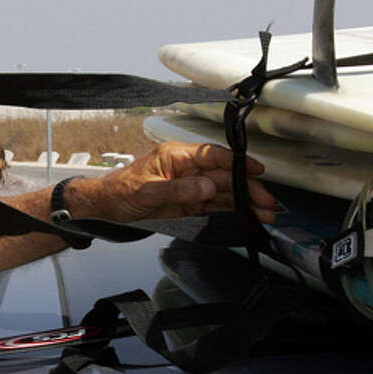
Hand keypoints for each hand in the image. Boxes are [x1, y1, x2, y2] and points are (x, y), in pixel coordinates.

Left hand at [82, 141, 277, 223]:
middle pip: (224, 177)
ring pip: (222, 193)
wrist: (105, 208)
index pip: (213, 156)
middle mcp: (186, 169)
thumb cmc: (120, 192)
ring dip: (244, 203)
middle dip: (247, 189)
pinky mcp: (187, 203)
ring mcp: (188, 187)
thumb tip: (208, 187)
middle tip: (267, 203)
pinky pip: (213, 206)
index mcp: (177, 156)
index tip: (256, 171)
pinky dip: (231, 212)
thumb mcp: (147, 192)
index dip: (237, 163)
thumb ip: (180, 190)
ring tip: (264, 214)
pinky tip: (246, 217)